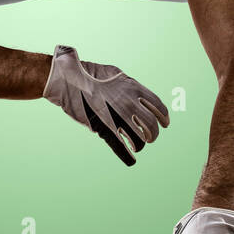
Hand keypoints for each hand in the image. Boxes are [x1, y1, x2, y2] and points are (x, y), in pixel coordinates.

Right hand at [41, 44, 169, 165]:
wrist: (68, 78)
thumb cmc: (90, 73)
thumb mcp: (116, 74)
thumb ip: (130, 85)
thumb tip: (139, 95)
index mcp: (134, 89)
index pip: (158, 107)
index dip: (163, 118)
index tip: (165, 123)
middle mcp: (129, 104)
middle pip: (151, 126)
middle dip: (153, 134)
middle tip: (150, 137)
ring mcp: (116, 118)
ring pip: (138, 139)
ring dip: (141, 144)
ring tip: (138, 145)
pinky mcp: (103, 129)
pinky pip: (119, 146)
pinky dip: (127, 156)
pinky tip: (131, 160)